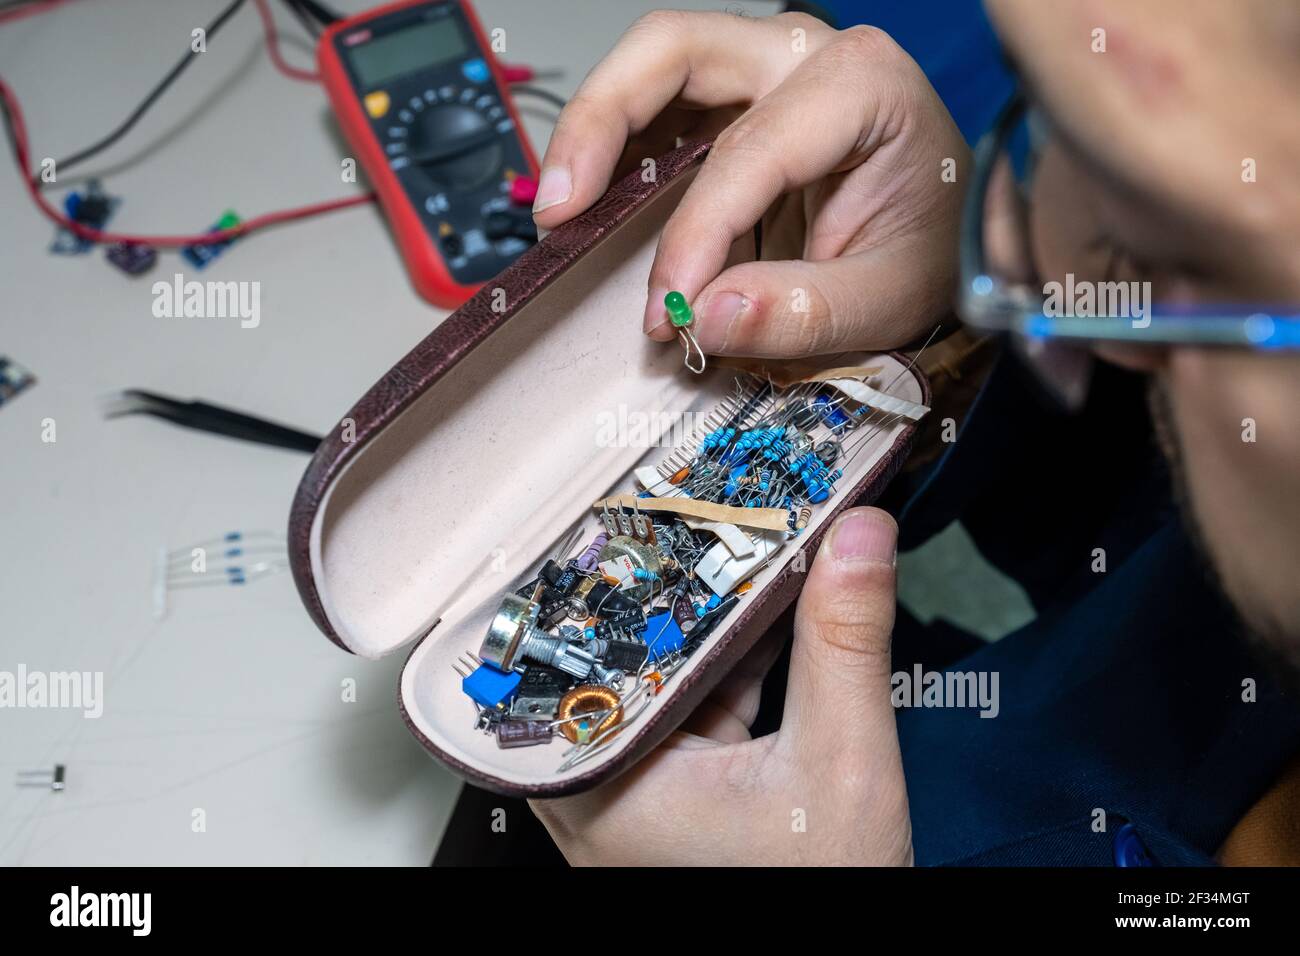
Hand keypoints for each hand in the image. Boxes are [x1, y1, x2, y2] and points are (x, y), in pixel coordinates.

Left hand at [529, 508, 911, 865]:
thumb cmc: (816, 899)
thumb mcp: (841, 768)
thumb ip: (844, 644)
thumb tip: (859, 537)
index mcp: (598, 780)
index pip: (592, 636)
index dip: (627, 556)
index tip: (656, 489)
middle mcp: (594, 780)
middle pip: (629, 645)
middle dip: (685, 575)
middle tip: (711, 493)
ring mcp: (631, 783)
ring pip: (666, 666)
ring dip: (718, 610)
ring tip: (752, 531)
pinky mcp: (670, 784)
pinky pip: (694, 695)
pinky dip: (737, 654)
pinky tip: (774, 601)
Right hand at [532, 11, 968, 357]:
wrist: (953, 224)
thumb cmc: (932, 245)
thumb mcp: (890, 297)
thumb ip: (805, 311)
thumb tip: (708, 320)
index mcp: (861, 85)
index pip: (748, 153)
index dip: (692, 238)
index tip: (666, 313)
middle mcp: (806, 55)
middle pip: (671, 52)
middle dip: (599, 126)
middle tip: (558, 212)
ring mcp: (764, 67)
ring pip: (652, 64)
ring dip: (593, 132)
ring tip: (559, 212)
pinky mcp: (735, 99)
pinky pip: (658, 104)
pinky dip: (616, 149)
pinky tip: (595, 206)